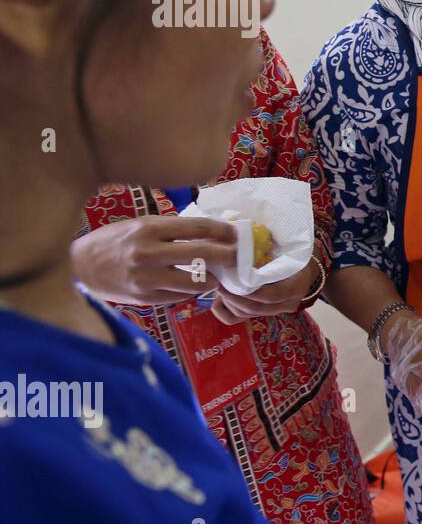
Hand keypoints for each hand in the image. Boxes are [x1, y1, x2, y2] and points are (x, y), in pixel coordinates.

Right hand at [72, 215, 236, 305]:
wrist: (81, 267)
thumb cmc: (115, 241)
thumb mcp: (141, 225)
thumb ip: (173, 229)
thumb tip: (212, 232)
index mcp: (150, 228)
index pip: (199, 227)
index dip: (224, 231)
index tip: (236, 234)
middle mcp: (149, 253)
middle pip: (204, 254)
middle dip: (228, 256)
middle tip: (237, 257)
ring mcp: (147, 278)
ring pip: (196, 282)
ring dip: (211, 279)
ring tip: (214, 275)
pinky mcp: (145, 298)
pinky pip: (180, 296)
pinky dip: (190, 291)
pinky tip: (192, 285)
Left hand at [209, 259, 319, 323]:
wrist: (306, 269)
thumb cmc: (294, 253)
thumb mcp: (288, 248)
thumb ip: (269, 249)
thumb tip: (241, 241)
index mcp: (296, 286)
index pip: (272, 295)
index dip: (250, 291)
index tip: (231, 279)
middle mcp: (287, 303)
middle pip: (256, 308)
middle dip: (234, 298)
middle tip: (219, 282)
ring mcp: (274, 311)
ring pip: (246, 315)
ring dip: (229, 302)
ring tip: (219, 286)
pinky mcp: (262, 314)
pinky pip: (239, 320)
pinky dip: (225, 312)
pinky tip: (219, 300)